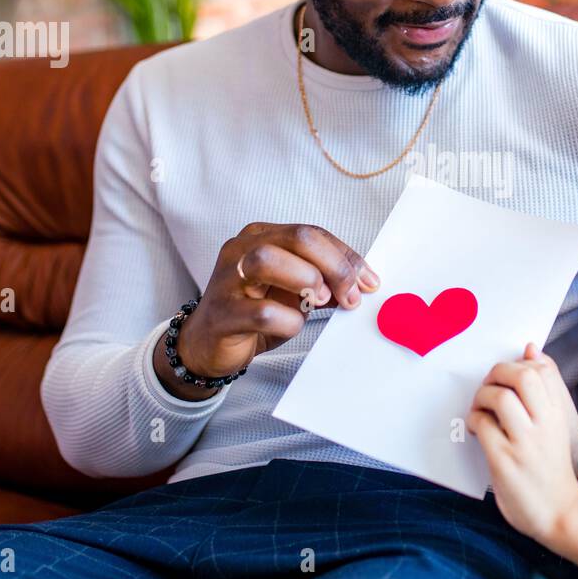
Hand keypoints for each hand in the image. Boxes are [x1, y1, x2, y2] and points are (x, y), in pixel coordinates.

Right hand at [174, 222, 378, 377]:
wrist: (207, 345)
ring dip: (307, 280)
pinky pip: (261, 312)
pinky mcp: (223, 313)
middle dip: (335, 266)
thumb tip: (362, 284)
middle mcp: (241, 249)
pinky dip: (288, 321)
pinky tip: (290, 326)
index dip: (346, 256)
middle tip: (351, 296)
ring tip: (321, 302)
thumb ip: (323, 282)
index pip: (312, 233)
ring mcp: (228, 279)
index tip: (369, 282)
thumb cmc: (253, 313)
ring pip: (268, 260)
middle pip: (297, 238)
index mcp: (261, 236)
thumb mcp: (294, 293)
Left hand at [466, 342, 577, 543]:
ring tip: (480, 408)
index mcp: (559, 414)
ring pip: (500, 398)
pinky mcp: (505, 460)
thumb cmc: (552, 468)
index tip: (509, 377)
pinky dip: (474, 420)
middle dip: (498, 372)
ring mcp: (525, 442)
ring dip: (482, 397)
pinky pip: (483, 425)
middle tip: (490, 385)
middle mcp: (545, 424)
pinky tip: (477, 430)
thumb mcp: (557, 426)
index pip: (542, 369)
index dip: (520, 363)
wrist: (560, 513)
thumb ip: (544, 391)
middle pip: (523, 375)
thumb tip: (531, 349)